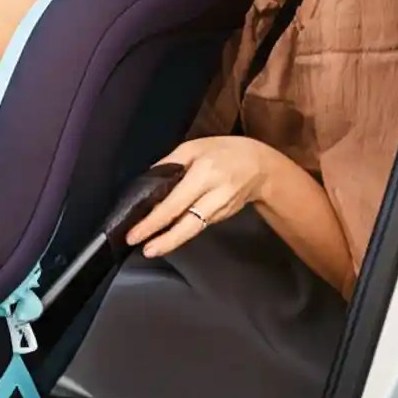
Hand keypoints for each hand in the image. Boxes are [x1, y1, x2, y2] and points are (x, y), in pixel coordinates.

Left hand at [126, 136, 274, 257]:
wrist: (262, 166)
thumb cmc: (225, 152)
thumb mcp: (194, 147)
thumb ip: (170, 163)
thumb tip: (147, 180)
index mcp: (204, 174)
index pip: (175, 203)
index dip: (154, 221)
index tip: (136, 233)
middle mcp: (215, 195)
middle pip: (188, 225)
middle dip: (165, 241)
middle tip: (145, 250)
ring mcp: (221, 210)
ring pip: (194, 229)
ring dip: (171, 240)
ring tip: (151, 249)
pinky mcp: (223, 217)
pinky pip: (199, 225)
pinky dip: (182, 231)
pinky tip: (168, 235)